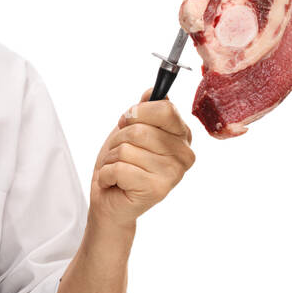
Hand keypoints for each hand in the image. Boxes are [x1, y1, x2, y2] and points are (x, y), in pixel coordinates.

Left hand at [89, 87, 195, 229]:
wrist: (110, 200)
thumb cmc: (122, 164)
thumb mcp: (131, 129)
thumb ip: (145, 109)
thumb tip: (153, 92)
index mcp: (182, 136)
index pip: (165, 109)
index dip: (138, 113)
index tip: (127, 122)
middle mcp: (184, 154)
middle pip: (140, 130)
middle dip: (118, 140)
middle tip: (120, 154)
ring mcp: (173, 173)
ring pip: (127, 149)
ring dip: (111, 159)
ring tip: (118, 169)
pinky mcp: (157, 189)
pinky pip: (119, 168)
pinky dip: (107, 174)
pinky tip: (115, 182)